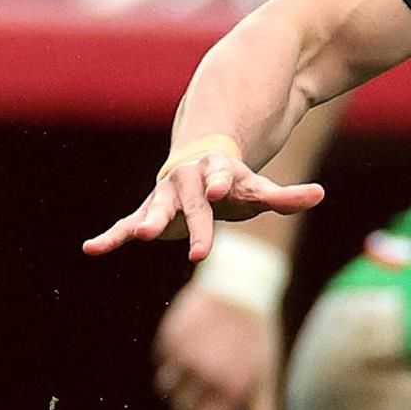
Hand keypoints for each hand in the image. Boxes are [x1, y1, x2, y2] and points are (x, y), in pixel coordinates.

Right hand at [82, 147, 323, 259]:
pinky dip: (111, 236)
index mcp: (216, 172)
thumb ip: (285, 196)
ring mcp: (164, 197)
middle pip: (190, 203)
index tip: (220, 190)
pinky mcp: (147, 213)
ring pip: (154, 210)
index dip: (220, 183)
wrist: (197, 161)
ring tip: (138, 235)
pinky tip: (91, 248)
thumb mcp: (258, 189)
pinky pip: (125, 225)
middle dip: (191, 221)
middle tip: (192, 245)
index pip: (221, 178)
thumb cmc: (232, 183)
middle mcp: (187, 182)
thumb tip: (319, 194)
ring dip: (146, 223)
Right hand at [154, 285, 283, 409]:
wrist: (239, 286)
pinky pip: (161, 362)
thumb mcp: (266, 371)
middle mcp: (208, 377)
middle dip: (191, 402)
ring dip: (179, 381)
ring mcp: (186, 358)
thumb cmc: (257, 334)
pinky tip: (191, 342)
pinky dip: (171, 359)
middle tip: (205, 381)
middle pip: (183, 409)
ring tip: (199, 359)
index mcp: (233, 389)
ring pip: (168, 388)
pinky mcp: (170, 339)